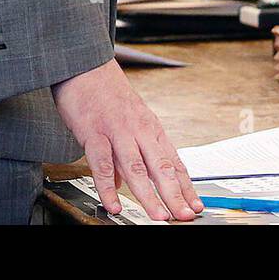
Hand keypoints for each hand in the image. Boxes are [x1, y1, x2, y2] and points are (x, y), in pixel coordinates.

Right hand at [53, 57, 203, 221]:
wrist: (83, 63)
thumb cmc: (104, 89)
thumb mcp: (125, 118)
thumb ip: (127, 151)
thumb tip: (121, 182)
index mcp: (149, 126)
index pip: (173, 161)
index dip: (186, 186)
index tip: (196, 206)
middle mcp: (137, 129)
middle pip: (160, 166)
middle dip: (175, 195)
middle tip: (185, 216)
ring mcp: (116, 130)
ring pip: (136, 168)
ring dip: (149, 195)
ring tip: (158, 216)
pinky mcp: (93, 132)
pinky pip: (102, 164)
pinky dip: (107, 187)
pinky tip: (113, 204)